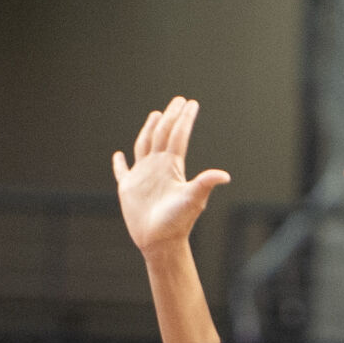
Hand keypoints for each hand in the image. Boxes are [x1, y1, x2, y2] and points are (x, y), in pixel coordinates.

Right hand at [113, 97, 229, 256]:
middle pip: (163, 135)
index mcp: (171, 166)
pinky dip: (119, 164)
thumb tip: (225, 176)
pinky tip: (118, 155)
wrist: (160, 242)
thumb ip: (204, 184)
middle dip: (171, 117)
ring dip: (150, 130)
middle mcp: (158, 167)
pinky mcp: (128, 189)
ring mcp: (142, 177)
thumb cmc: (177, 223)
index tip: (191, 103)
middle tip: (178, 100)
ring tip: (156, 115)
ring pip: (144, 146)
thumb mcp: (192, 200)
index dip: (184, 120)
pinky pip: (122, 172)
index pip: (178, 136)